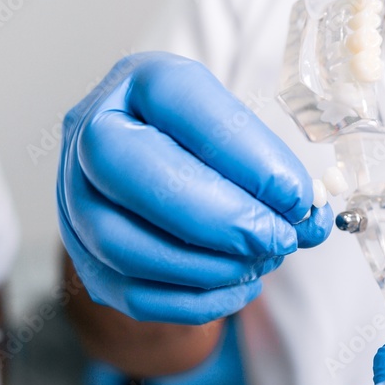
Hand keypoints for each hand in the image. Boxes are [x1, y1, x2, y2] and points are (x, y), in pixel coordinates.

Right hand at [58, 52, 332, 324]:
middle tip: (278, 238)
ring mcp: (76, 201)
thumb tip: (309, 219)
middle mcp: (92, 135)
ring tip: (261, 262)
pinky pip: (134, 295)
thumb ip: (277, 175)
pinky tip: (240, 286)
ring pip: (125, 246)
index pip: (180, 101)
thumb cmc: (211, 150)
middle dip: (221, 218)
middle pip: (133, 173)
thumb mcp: (245, 137)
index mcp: (140, 84)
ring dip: (210, 266)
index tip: (296, 195)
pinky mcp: (85, 260)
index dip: (246, 155)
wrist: (163, 176)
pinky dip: (198, 300)